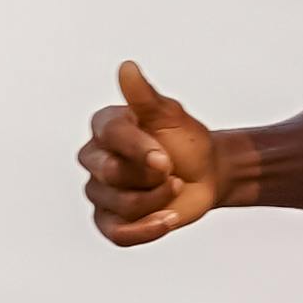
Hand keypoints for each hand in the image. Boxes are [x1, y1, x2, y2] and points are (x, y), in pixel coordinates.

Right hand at [79, 60, 221, 244]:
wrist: (206, 174)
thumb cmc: (185, 141)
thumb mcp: (171, 116)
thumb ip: (145, 96)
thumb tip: (127, 67)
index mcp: (105, 127)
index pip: (111, 135)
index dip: (140, 148)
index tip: (167, 157)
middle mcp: (95, 158)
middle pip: (111, 173)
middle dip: (150, 176)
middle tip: (172, 171)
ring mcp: (100, 192)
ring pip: (121, 205)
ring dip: (157, 200)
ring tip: (174, 186)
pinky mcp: (109, 222)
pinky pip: (118, 234)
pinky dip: (146, 230)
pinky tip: (169, 219)